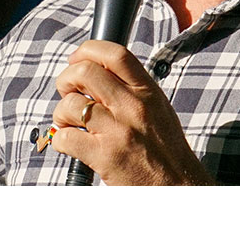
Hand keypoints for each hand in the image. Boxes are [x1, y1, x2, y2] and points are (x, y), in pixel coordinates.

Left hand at [43, 40, 203, 183]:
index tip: (76, 60)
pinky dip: (60, 139)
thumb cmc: (166, 152)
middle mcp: (134, 107)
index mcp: (148, 93)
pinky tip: (70, 144)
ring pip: (70, 104)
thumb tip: (97, 69)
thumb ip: (132, 89)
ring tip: (69, 123)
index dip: (87, 51)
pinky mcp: (105, 155)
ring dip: (61, 113)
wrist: (180, 189)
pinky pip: (65, 136)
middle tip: (67, 92)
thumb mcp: (158, 110)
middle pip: (85, 72)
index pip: (115, 54)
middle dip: (66, 80)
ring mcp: (119, 131)